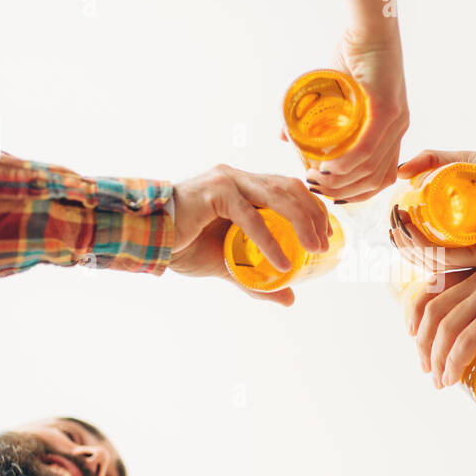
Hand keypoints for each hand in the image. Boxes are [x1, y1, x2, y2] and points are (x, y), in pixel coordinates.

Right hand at [168, 164, 330, 307]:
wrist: (147, 238)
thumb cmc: (182, 245)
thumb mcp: (229, 265)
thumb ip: (257, 280)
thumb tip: (289, 298)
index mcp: (244, 186)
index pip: (289, 187)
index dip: (313, 206)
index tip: (328, 233)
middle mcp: (238, 177)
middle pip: (290, 188)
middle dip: (314, 214)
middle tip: (325, 244)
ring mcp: (227, 181)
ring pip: (277, 197)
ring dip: (301, 223)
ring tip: (313, 249)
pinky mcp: (214, 192)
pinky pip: (250, 217)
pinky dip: (269, 241)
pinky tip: (281, 262)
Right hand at [303, 28, 408, 202]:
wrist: (368, 26)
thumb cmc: (352, 54)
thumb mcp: (331, 92)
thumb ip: (313, 116)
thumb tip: (285, 138)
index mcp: (393, 129)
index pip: (381, 177)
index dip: (356, 194)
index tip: (331, 196)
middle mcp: (399, 128)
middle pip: (375, 179)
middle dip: (344, 192)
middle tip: (316, 189)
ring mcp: (396, 120)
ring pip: (369, 168)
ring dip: (340, 181)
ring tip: (316, 180)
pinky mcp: (387, 108)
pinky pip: (367, 148)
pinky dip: (346, 163)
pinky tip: (327, 169)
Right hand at [390, 146, 475, 271]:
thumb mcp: (459, 162)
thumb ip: (430, 161)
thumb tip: (399, 173)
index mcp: (467, 238)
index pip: (428, 246)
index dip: (405, 236)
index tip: (394, 215)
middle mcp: (474, 252)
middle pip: (427, 258)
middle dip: (402, 242)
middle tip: (393, 220)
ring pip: (434, 261)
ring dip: (408, 244)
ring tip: (399, 221)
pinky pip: (449, 259)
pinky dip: (425, 248)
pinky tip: (412, 231)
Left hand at [405, 267, 475, 387]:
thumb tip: (465, 335)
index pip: (434, 290)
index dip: (415, 315)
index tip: (415, 341)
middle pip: (434, 312)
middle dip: (424, 345)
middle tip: (428, 370)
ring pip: (446, 329)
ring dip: (436, 360)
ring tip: (439, 381)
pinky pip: (465, 342)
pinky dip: (453, 363)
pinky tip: (452, 377)